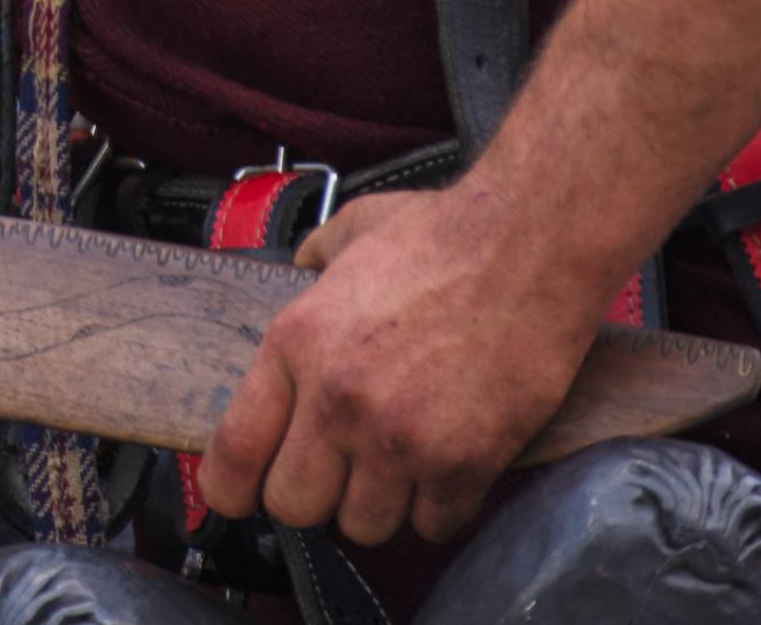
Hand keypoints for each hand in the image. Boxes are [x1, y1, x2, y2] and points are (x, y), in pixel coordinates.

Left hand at [198, 187, 611, 545]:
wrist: (530, 248)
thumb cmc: (442, 237)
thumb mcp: (349, 233)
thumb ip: (312, 261)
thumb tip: (298, 268)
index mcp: (294, 344)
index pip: (235, 451)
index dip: (230, 488)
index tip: (238, 498)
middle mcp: (337, 401)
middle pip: (295, 507)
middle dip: (315, 496)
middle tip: (338, 470)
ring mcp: (400, 439)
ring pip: (364, 527)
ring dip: (380, 503)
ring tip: (399, 462)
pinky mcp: (464, 462)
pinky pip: (433, 525)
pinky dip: (439, 506)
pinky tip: (447, 467)